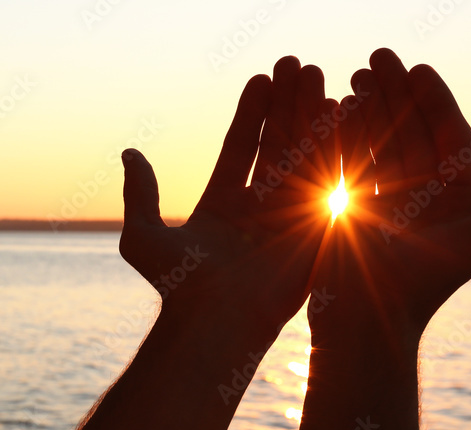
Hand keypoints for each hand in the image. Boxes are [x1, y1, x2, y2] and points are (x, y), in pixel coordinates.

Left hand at [120, 56, 336, 329]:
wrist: (215, 322)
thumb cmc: (175, 286)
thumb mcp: (141, 235)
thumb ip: (139, 193)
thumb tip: (130, 153)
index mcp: (220, 207)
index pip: (238, 149)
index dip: (250, 114)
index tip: (261, 79)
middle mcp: (256, 211)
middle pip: (274, 145)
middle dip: (286, 105)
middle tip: (296, 66)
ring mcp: (286, 220)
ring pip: (302, 157)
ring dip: (310, 116)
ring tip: (317, 76)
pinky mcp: (313, 234)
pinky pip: (325, 183)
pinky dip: (334, 149)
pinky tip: (340, 113)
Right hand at [311, 48, 470, 341]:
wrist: (364, 325)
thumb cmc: (421, 287)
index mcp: (452, 200)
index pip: (447, 137)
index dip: (433, 101)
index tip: (415, 70)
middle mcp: (418, 199)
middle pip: (409, 133)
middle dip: (393, 95)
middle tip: (375, 60)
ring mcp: (380, 204)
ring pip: (376, 145)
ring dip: (366, 109)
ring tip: (351, 78)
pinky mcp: (346, 213)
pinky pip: (347, 166)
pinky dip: (341, 138)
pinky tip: (332, 111)